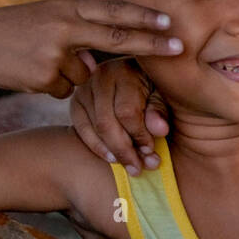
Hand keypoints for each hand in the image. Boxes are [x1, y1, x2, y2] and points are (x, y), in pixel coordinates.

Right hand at [0, 0, 181, 98]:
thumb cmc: (19, 29)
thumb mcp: (49, 15)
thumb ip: (79, 28)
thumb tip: (99, 58)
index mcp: (67, 7)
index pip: (112, 11)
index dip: (142, 16)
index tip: (168, 21)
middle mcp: (64, 26)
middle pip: (115, 37)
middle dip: (150, 43)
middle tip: (178, 46)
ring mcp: (55, 53)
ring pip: (85, 73)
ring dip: (70, 73)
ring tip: (40, 59)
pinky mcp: (44, 77)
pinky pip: (65, 89)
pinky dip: (52, 85)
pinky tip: (32, 73)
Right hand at [71, 58, 170, 174]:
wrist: (137, 75)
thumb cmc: (153, 86)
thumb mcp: (162, 95)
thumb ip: (160, 111)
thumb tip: (160, 130)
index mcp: (125, 71)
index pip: (127, 112)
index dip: (140, 136)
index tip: (151, 152)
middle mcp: (100, 76)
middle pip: (107, 123)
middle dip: (125, 150)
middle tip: (139, 168)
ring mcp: (85, 88)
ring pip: (95, 128)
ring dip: (113, 152)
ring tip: (131, 166)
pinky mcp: (76, 101)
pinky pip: (82, 130)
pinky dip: (97, 147)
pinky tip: (112, 158)